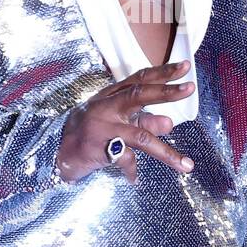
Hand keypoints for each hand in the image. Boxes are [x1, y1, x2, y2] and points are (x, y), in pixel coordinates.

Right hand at [56, 59, 195, 184]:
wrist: (57, 152)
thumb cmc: (90, 133)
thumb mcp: (116, 122)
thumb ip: (142, 120)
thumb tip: (169, 122)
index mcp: (111, 96)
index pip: (139, 79)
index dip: (162, 72)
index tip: (184, 66)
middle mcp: (107, 107)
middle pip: (139, 95)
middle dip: (166, 92)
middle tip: (189, 89)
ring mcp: (103, 127)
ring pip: (141, 136)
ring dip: (166, 153)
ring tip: (187, 165)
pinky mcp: (99, 147)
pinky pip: (126, 159)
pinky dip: (132, 171)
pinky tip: (134, 180)